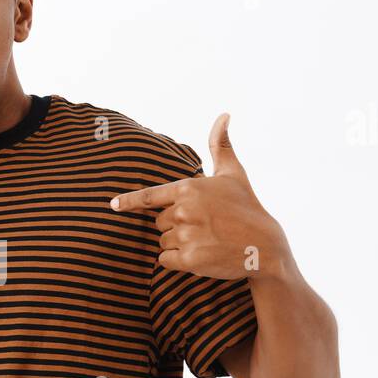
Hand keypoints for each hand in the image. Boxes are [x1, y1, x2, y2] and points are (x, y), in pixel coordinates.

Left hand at [108, 113, 289, 281]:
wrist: (265, 245)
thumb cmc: (247, 207)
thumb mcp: (233, 173)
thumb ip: (220, 145)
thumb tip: (224, 115)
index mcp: (189, 188)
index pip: (150, 196)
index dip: (129, 202)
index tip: (112, 205)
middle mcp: (184, 210)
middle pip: (159, 222)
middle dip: (176, 226)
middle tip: (204, 226)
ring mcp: (186, 235)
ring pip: (163, 241)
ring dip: (178, 244)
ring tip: (206, 240)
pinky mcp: (190, 259)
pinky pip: (166, 260)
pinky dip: (178, 261)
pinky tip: (201, 255)